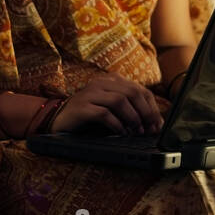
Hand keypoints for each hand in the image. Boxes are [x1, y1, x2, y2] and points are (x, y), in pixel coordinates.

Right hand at [47, 72, 163, 135]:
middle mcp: (102, 83)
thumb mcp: (111, 109)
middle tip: (149, 130)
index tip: (157, 125)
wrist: (57, 118)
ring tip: (136, 132)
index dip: (152, 108)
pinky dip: (116, 124)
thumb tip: (154, 124)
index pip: (140, 90)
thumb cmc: (89, 115)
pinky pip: (104, 113)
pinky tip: (121, 133)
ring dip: (132, 118)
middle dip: (145, 113)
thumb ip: (130, 110)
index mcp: (112, 80)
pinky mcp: (82, 107)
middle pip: (132, 93)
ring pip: (120, 101)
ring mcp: (91, 93)